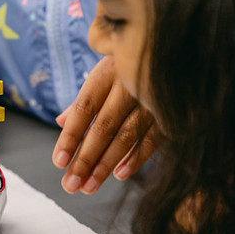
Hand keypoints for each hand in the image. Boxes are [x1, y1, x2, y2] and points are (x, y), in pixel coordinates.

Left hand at [52, 57, 159, 193]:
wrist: (175, 47)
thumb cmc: (131, 62)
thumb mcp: (105, 71)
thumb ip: (84, 99)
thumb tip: (60, 122)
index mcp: (107, 72)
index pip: (83, 109)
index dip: (70, 136)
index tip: (58, 161)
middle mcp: (128, 84)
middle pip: (102, 128)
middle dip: (85, 159)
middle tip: (69, 184)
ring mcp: (152, 99)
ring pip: (126, 137)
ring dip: (105, 165)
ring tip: (88, 186)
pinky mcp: (170, 112)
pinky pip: (152, 139)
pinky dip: (136, 158)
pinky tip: (119, 175)